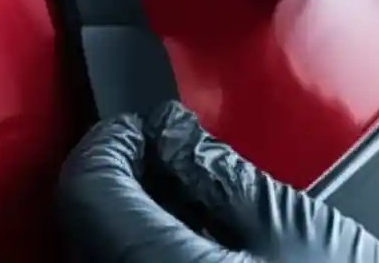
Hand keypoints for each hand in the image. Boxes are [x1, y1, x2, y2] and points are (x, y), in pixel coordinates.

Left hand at [57, 101, 378, 261]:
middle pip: (87, 225)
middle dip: (121, 178)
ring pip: (101, 256)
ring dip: (129, 220)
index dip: (112, 142)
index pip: (88, 187)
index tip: (141, 127)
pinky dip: (144, 254)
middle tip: (162, 151)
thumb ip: (216, 170)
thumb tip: (170, 133)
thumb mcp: (292, 228)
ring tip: (182, 198)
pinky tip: (189, 245)